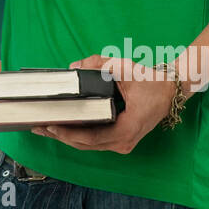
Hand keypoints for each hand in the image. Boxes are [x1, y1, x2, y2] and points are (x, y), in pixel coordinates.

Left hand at [30, 54, 176, 155]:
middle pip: (86, 144)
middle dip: (61, 136)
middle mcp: (124, 142)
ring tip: (45, 128)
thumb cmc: (150, 81)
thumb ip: (99, 64)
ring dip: (67, 137)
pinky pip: (95, 141)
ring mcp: (123, 143)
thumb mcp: (125, 68)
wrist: (170, 90)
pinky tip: (63, 127)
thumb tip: (73, 67)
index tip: (50, 125)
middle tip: (38, 126)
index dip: (69, 133)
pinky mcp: (121, 140)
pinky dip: (78, 135)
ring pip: (89, 145)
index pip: (91, 137)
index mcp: (127, 128)